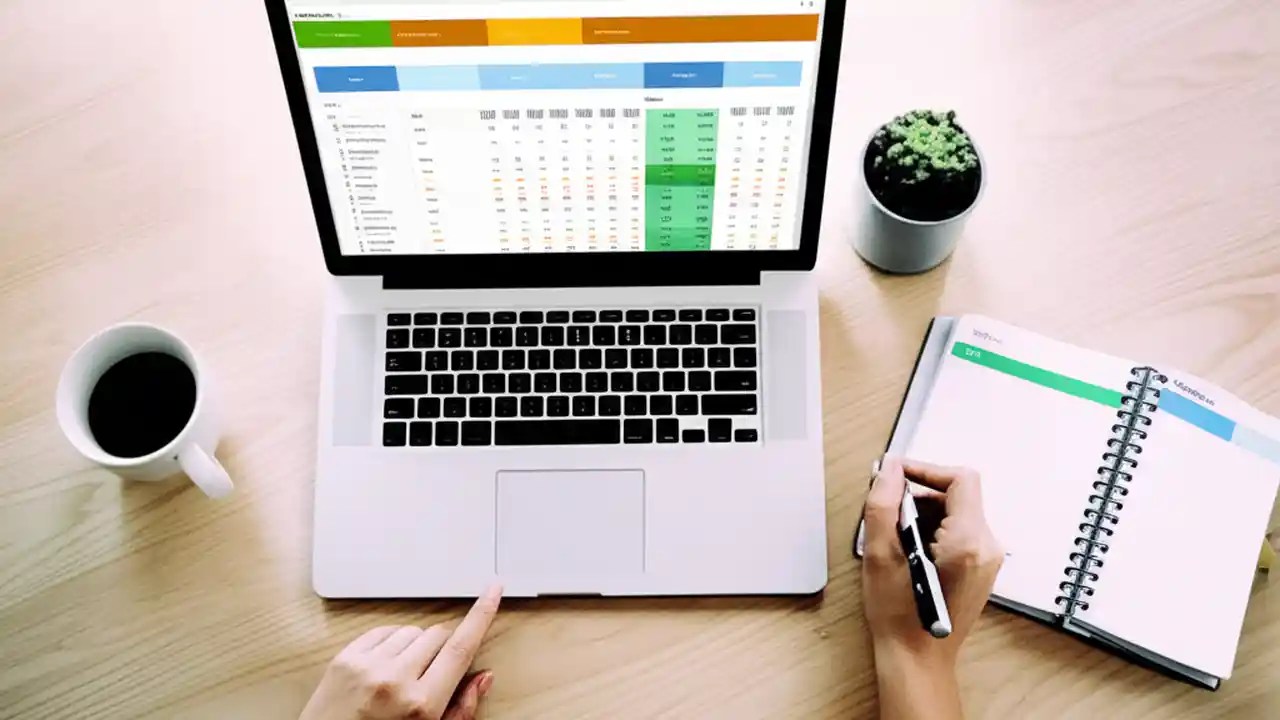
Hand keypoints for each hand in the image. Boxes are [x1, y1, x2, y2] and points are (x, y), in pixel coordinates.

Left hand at [300, 584, 502, 719]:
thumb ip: (460, 710)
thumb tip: (483, 677)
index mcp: (422, 705)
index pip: (461, 648)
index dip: (481, 615)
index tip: (492, 591)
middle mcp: (394, 681)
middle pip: (437, 635)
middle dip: (442, 648)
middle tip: (431, 672)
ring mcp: (367, 667)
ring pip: (410, 631)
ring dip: (415, 646)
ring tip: (403, 674)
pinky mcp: (344, 659)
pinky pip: (381, 631)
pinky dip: (390, 643)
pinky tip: (385, 666)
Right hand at [861, 458, 1002, 718]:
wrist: (917, 659)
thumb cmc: (900, 618)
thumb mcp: (881, 555)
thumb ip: (883, 504)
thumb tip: (888, 470)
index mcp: (968, 542)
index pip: (960, 479)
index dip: (926, 470)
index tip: (897, 475)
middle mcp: (986, 548)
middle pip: (957, 495)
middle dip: (919, 499)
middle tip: (890, 519)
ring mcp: (987, 560)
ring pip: (956, 513)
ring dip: (923, 516)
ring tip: (898, 543)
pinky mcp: (981, 568)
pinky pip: (959, 532)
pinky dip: (933, 532)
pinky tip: (910, 555)